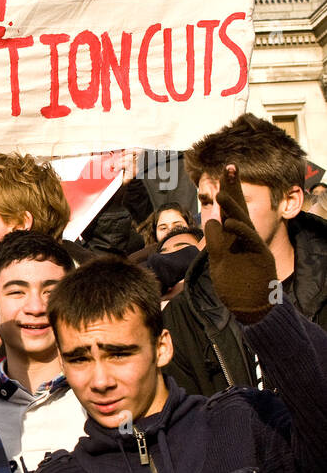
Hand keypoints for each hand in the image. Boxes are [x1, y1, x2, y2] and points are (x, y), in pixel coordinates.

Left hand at [205, 163, 277, 323]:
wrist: (253, 305)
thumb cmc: (236, 284)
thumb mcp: (219, 261)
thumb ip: (215, 242)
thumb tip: (212, 222)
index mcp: (234, 237)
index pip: (229, 210)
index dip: (227, 191)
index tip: (224, 172)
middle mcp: (245, 237)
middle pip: (239, 208)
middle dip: (234, 188)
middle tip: (230, 167)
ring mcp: (253, 246)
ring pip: (243, 221)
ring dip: (232, 207)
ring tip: (222, 194)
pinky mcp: (260, 256)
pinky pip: (249, 240)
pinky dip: (240, 231)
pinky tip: (229, 222)